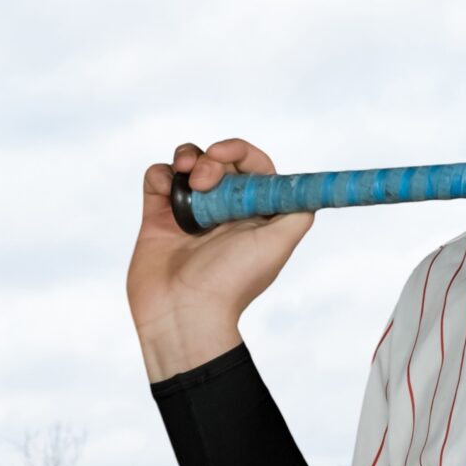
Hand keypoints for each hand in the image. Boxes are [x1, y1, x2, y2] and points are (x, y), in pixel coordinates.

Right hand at [127, 137, 313, 378]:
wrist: (182, 312)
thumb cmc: (232, 282)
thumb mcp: (278, 244)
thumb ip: (297, 211)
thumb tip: (307, 189)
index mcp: (257, 215)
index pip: (256, 168)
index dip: (242, 153)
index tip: (225, 154)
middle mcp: (226, 211)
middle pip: (223, 162)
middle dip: (214, 158)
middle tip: (205, 179)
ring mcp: (192, 212)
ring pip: (191, 163)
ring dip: (188, 158)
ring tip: (187, 177)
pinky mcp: (159, 217)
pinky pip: (159, 178)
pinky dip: (161, 174)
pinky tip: (166, 190)